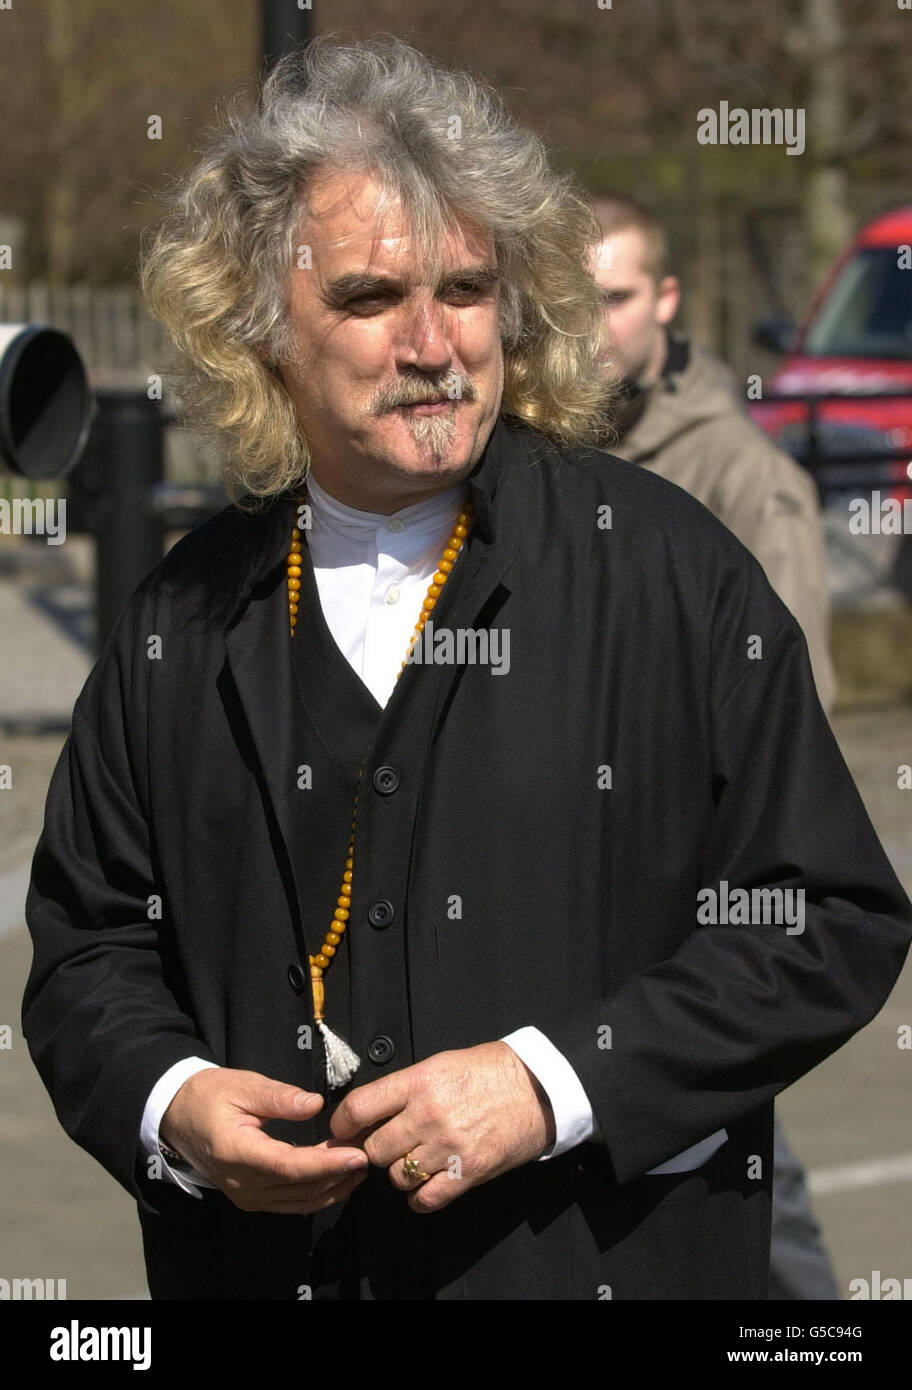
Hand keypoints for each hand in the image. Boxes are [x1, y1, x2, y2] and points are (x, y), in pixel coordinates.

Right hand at [159, 1067, 368, 1213]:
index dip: (327, 1163)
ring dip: (333, 1187)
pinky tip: (339, 1179)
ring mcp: (246, 1196)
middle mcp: (242, 1183)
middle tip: (369, 1150)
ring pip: (299, 1201)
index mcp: (237, 1152)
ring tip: (361, 1165)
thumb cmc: (209, 1096)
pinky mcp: (250, 1198)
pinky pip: (291, 1203)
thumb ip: (279, 1097)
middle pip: (300, 1187)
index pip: (290, 1166)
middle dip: (339, 1173)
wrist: (177, 1115)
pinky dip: (318, 1194)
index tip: (357, 1154)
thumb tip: (314, 1104)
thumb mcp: (243, 1086)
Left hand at [329, 1042, 555, 1212]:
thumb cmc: (489, 1072)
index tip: (345, 1129)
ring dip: (401, 1171)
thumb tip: (368, 1112)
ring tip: (416, 1158)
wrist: (537, 1088)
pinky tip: (425, 1185)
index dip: (344, 1124)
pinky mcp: (468, 1173)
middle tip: (388, 1144)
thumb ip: (404, 1088)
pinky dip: (420, 1197)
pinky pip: (425, 1199)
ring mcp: (448, 1147)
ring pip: (397, 1176)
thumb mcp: (440, 1064)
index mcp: (420, 1082)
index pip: (359, 1108)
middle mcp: (429, 1115)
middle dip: (376, 1149)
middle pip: (374, 1149)